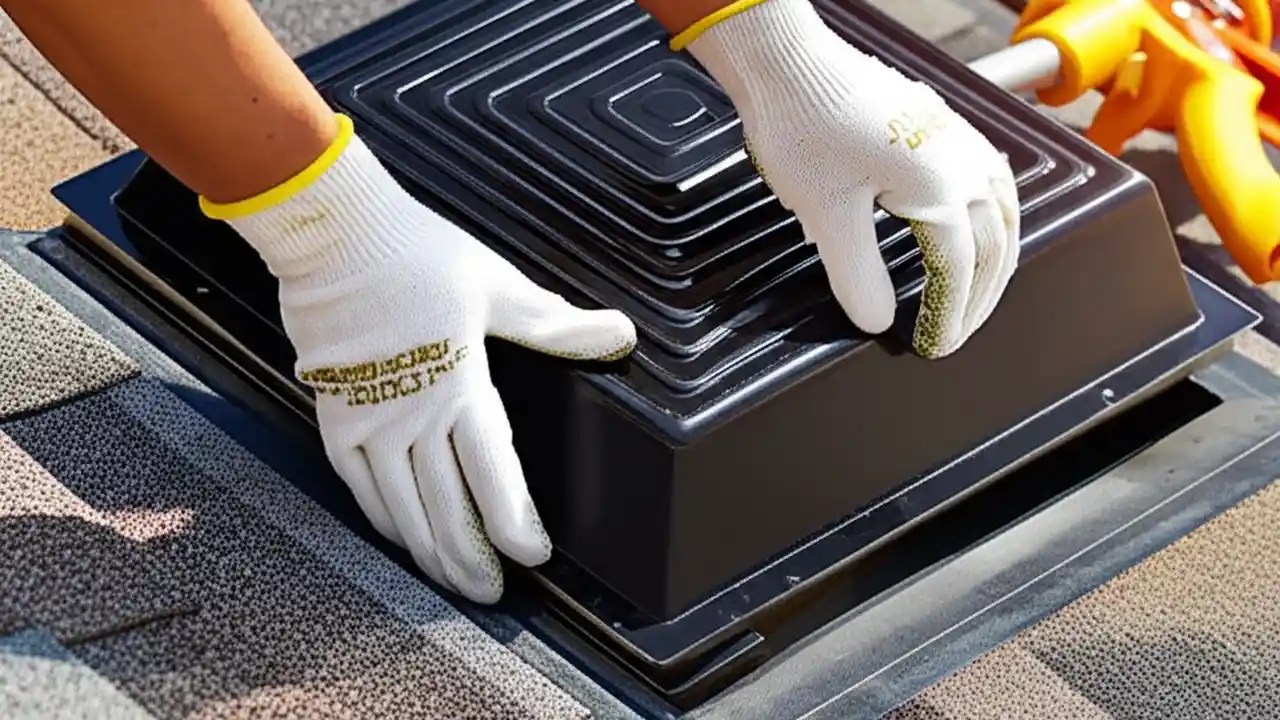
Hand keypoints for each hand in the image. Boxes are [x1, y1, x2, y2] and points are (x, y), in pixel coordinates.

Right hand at [210, 118, 636, 602]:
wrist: (333, 233)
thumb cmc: (417, 255)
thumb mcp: (498, 287)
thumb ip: (556, 325)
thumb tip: (618, 335)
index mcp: (460, 389)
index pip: (494, 478)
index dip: (515, 524)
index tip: (533, 557)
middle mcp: (412, 418)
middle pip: (446, 510)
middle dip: (472, 560)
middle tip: (492, 593)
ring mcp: (368, 423)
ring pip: (401, 510)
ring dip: (429, 553)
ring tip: (451, 584)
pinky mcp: (334, 416)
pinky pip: (356, 486)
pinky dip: (381, 520)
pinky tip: (399, 539)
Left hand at [686, 0, 1019, 357]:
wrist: (790, 64)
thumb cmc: (804, 127)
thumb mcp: (827, 216)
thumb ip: (857, 275)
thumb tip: (875, 320)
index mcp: (940, 188)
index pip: (959, 270)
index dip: (950, 316)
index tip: (935, 346)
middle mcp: (962, 162)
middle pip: (992, 247)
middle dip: (979, 299)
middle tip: (956, 332)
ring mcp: (958, 139)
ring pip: (1002, 213)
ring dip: (994, 261)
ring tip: (977, 296)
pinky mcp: (944, 125)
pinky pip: (991, 181)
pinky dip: (993, 219)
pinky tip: (979, 228)